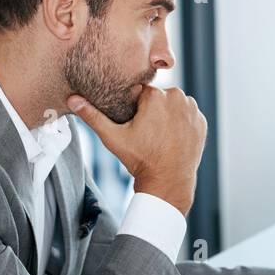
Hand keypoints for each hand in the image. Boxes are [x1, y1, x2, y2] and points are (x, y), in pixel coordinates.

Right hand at [67, 86, 206, 215]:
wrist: (169, 181)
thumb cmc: (140, 159)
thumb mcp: (113, 138)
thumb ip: (93, 116)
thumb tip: (72, 99)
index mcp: (155, 96)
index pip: (141, 93)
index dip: (136, 108)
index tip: (135, 123)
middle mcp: (177, 97)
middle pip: (159, 98)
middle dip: (153, 111)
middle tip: (147, 133)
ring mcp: (192, 110)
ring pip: (174, 105)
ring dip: (168, 115)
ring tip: (160, 136)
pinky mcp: (201, 122)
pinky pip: (188, 116)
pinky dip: (181, 124)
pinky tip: (173, 138)